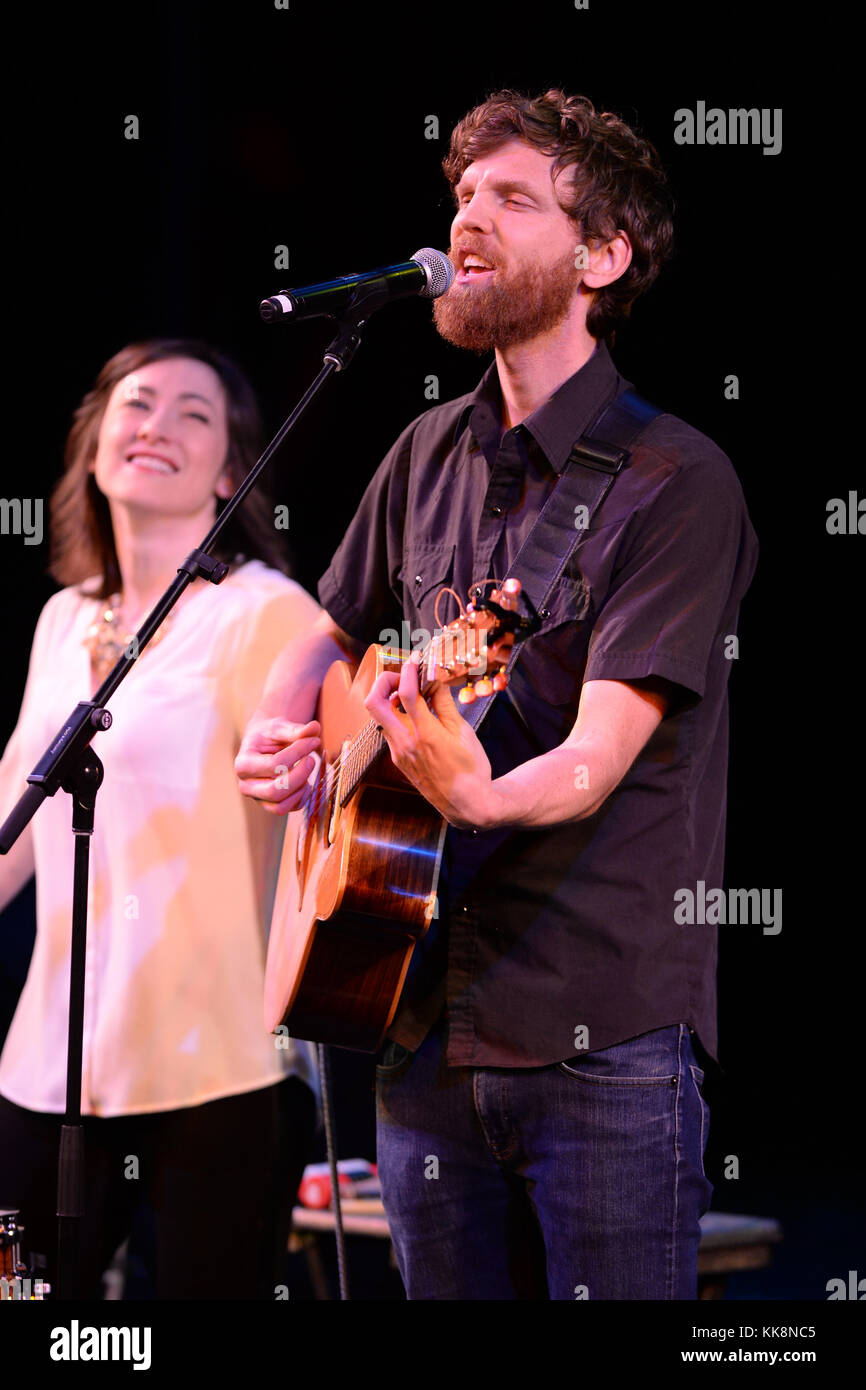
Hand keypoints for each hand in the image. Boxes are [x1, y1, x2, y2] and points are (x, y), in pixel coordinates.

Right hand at [235, 717, 321, 815]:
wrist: (264, 746)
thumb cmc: (270, 736)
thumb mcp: (280, 728)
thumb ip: (296, 730)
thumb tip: (314, 727)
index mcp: (243, 764)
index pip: (275, 764)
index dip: (299, 752)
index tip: (314, 740)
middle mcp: (246, 785)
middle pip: (276, 791)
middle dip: (300, 775)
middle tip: (313, 759)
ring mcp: (258, 799)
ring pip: (282, 805)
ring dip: (301, 787)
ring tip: (306, 768)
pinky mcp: (271, 806)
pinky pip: (290, 808)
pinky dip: (302, 796)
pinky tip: (305, 779)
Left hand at [363, 654, 501, 829]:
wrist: (466, 804)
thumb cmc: (471, 769)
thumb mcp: (463, 732)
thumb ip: (444, 704)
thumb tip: (434, 680)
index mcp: (425, 734)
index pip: (405, 693)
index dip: (408, 670)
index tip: (415, 660)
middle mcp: (405, 743)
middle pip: (373, 702)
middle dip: (383, 681)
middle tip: (402, 676)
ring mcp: (397, 753)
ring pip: (380, 717)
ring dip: (391, 699)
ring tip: (413, 694)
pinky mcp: (398, 760)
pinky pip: (389, 731)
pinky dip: (398, 716)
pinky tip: (417, 715)